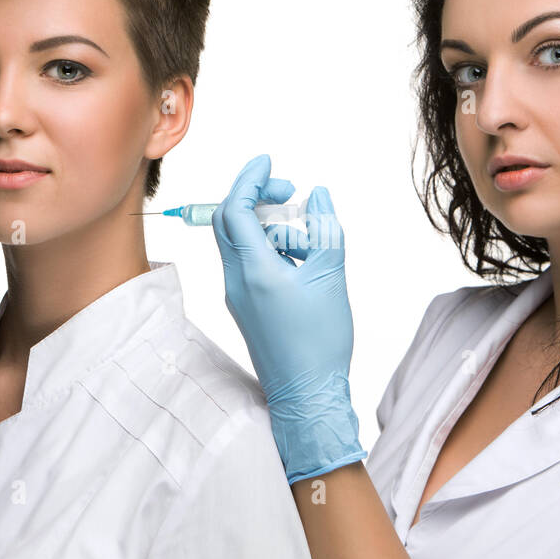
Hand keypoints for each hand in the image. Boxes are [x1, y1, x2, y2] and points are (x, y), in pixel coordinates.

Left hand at [211, 154, 364, 482]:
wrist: (306, 396)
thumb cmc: (319, 342)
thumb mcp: (330, 276)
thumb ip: (325, 230)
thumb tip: (318, 195)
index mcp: (253, 270)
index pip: (236, 209)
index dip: (250, 179)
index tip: (268, 162)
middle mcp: (236, 280)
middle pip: (229, 221)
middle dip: (256, 197)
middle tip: (289, 192)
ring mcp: (238, 296)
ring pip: (241, 243)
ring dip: (270, 226)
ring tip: (308, 238)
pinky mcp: (247, 308)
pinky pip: (250, 264)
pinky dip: (272, 249)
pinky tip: (302, 260)